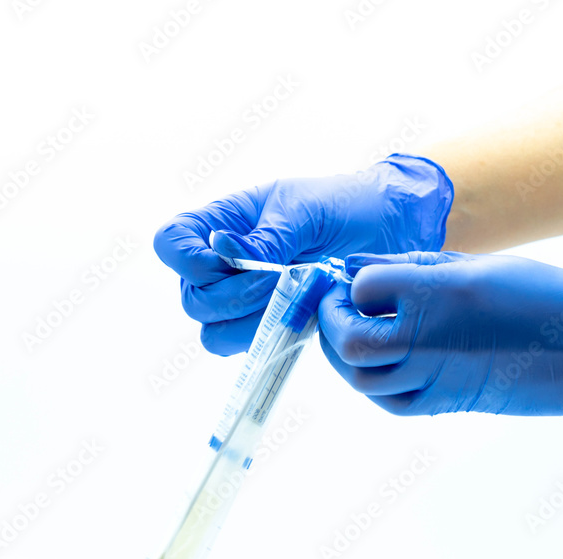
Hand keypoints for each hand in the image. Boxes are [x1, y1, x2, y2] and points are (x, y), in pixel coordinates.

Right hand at [153, 154, 452, 354]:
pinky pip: (250, 347)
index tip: (227, 259)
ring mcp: (244, 300)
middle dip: (233, 295)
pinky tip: (305, 312)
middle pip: (193, 299)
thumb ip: (267, 237)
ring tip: (297, 295)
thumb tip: (226, 252)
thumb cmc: (346, 207)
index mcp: (222, 223)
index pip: (170, 244)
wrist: (391, 231)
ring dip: (254, 321)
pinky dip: (273, 335)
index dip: (187, 260)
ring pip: (216, 333)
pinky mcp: (271, 325)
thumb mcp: (307, 211)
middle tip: (279, 279)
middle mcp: (223, 265)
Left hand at [317, 251, 562, 424]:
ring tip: (357, 334)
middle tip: (340, 307)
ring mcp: (435, 378)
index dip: (353, 281)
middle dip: (332, 322)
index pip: (361, 288)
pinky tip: (385, 363)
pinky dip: (374, 383)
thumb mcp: (474, 264)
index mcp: (435, 295)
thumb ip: (412, 266)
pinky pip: (391, 401)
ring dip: (346, 355)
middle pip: (347, 341)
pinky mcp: (447, 405)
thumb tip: (359, 266)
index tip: (357, 278)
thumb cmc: (541, 294)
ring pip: (361, 378)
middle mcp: (426, 340)